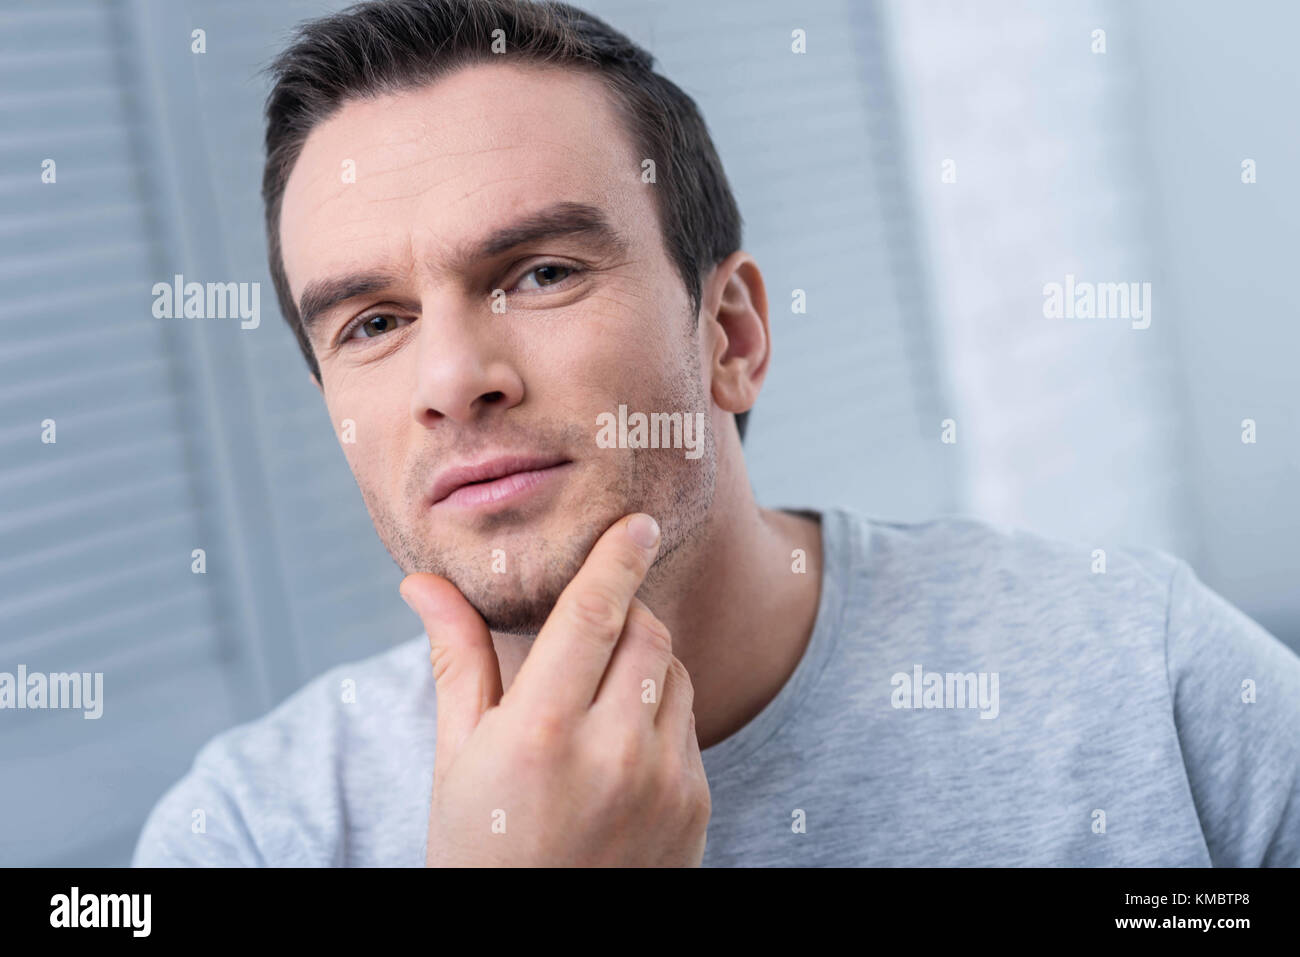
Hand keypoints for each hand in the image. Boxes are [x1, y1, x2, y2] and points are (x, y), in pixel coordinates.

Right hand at [400, 513, 710, 866]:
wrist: (532, 949)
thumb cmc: (480, 851)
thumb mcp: (456, 757)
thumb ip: (455, 660)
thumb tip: (423, 582)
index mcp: (540, 733)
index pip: (593, 614)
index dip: (617, 557)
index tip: (637, 522)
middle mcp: (613, 753)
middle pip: (645, 633)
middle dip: (622, 613)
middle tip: (588, 630)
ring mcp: (664, 783)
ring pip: (675, 673)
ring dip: (643, 663)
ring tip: (594, 703)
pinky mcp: (696, 807)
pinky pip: (691, 726)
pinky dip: (661, 715)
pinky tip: (618, 751)